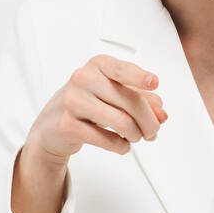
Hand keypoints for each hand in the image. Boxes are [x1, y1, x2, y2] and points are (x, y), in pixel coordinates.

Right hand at [24, 54, 167, 165]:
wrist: (51, 125)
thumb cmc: (87, 104)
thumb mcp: (113, 95)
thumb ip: (140, 99)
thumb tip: (162, 114)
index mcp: (97, 66)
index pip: (122, 69)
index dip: (140, 76)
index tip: (154, 83)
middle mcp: (83, 79)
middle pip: (130, 101)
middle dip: (149, 121)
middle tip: (153, 131)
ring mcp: (73, 101)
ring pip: (122, 122)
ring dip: (136, 135)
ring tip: (136, 137)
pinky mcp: (68, 125)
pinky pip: (107, 140)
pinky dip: (121, 146)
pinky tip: (122, 145)